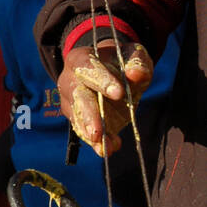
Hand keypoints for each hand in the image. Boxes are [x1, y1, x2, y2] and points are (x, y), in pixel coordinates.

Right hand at [58, 39, 153, 157]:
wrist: (114, 72)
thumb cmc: (121, 61)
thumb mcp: (132, 57)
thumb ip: (137, 62)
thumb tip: (136, 73)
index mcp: (80, 59)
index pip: (86, 68)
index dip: (101, 80)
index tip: (118, 93)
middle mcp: (70, 80)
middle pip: (76, 97)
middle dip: (88, 115)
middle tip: (98, 132)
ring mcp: (71, 102)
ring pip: (77, 119)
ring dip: (91, 135)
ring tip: (106, 147)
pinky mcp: (79, 120)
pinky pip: (85, 132)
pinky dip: (97, 143)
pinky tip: (109, 149)